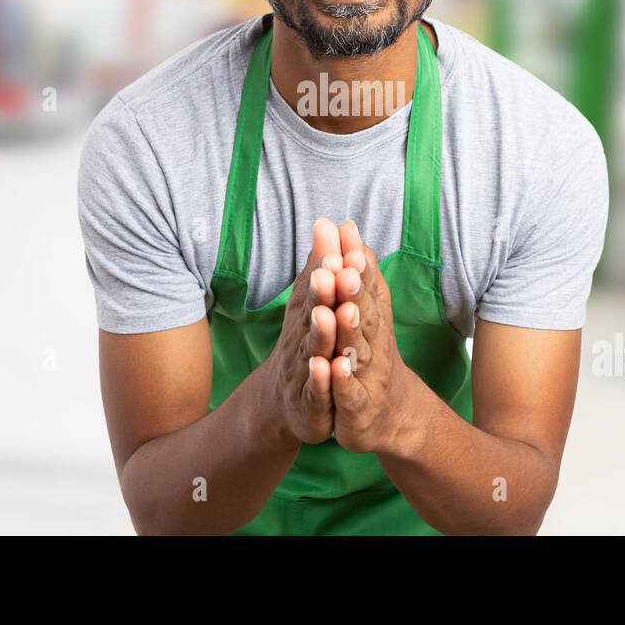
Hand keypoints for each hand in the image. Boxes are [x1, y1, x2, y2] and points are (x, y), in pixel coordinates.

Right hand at [259, 218, 343, 445]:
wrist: (287, 403)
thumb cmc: (305, 344)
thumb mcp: (313, 304)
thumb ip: (321, 267)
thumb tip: (327, 222)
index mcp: (308, 314)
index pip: (318, 288)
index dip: (327, 269)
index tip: (338, 248)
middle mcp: (302, 338)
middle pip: (313, 314)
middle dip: (323, 294)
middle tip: (333, 272)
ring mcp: (304, 371)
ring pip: (314, 350)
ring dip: (322, 333)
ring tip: (330, 315)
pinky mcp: (310, 403)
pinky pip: (316, 391)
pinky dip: (321, 380)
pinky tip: (327, 368)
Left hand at [327, 220, 414, 454]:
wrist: (386, 415)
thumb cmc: (370, 353)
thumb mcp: (362, 309)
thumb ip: (354, 271)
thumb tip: (344, 223)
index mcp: (370, 318)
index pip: (364, 287)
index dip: (358, 264)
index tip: (348, 238)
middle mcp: (373, 343)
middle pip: (363, 314)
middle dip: (354, 292)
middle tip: (345, 268)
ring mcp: (367, 376)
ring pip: (357, 352)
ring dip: (349, 332)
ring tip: (340, 312)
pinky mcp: (357, 408)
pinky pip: (349, 395)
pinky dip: (341, 383)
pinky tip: (332, 369)